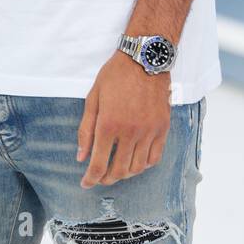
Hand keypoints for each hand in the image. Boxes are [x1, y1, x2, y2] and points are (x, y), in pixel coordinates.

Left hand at [77, 51, 170, 187]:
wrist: (144, 59)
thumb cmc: (115, 76)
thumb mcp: (93, 98)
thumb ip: (86, 130)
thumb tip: (81, 157)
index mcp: (108, 125)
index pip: (99, 164)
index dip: (91, 179)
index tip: (86, 184)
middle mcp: (130, 132)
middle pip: (119, 170)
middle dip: (106, 179)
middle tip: (100, 177)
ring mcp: (149, 131)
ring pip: (138, 167)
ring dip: (125, 174)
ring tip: (117, 170)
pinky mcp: (162, 128)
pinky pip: (154, 157)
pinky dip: (144, 165)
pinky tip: (136, 161)